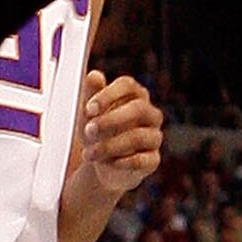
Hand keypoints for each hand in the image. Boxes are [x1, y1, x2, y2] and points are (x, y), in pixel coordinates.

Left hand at [76, 72, 163, 200]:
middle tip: (88, 130)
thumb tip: (94, 76)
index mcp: (134, 95)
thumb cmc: (97, 133)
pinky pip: (143, 160)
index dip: (108, 95)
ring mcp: (154, 136)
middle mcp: (149, 113)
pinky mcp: (153, 160)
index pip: (128, 85)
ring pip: (138, 136)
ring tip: (89, 153)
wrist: (102, 166)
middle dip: (110, 120)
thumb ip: (90, 94)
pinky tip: (106, 163)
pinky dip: (122, 162)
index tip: (89, 109)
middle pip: (138, 109)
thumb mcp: (88, 115)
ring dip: (109, 145)